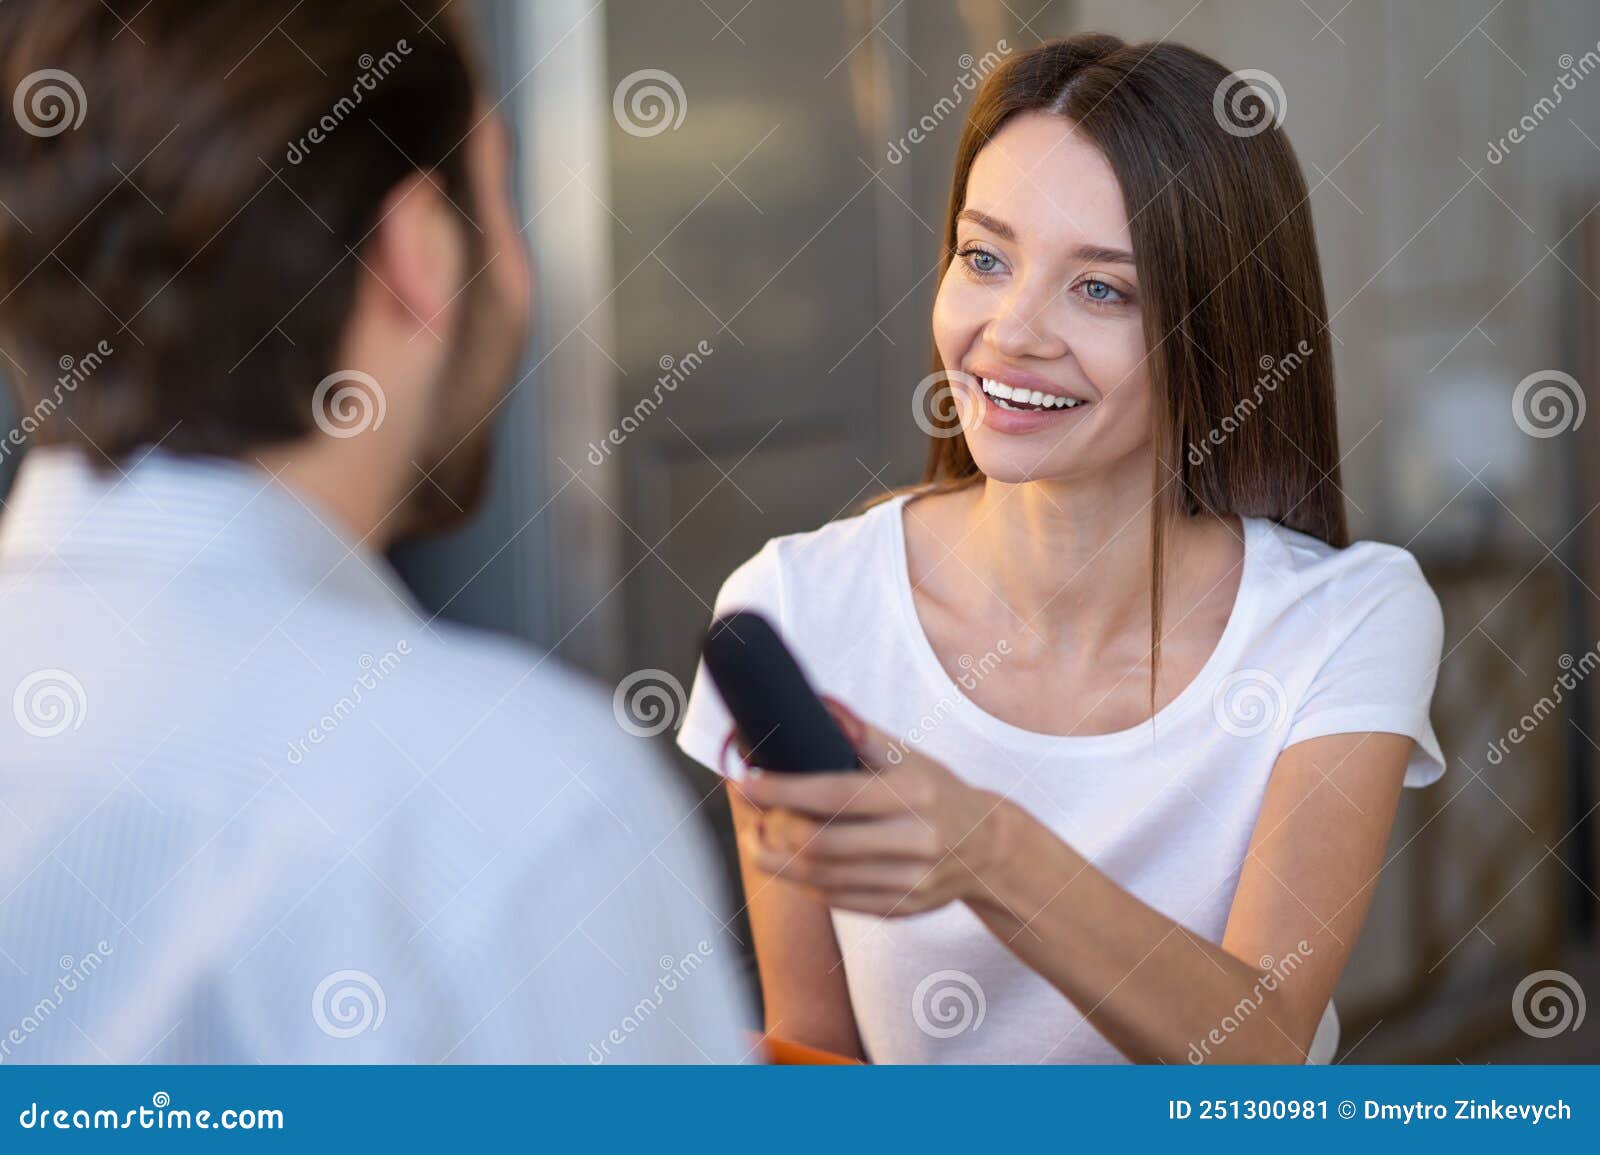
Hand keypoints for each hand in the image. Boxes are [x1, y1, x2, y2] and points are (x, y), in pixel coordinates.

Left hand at [732, 699, 1008, 916]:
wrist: (987, 847)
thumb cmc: (936, 791)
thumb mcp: (909, 757)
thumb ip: (861, 735)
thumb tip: (815, 707)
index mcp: (914, 795)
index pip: (836, 795)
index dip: (785, 791)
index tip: (746, 783)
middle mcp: (916, 841)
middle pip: (825, 845)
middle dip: (775, 834)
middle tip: (748, 822)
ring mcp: (911, 881)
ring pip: (826, 880)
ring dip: (780, 864)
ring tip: (757, 844)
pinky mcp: (903, 909)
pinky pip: (840, 901)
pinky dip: (805, 884)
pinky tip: (789, 866)